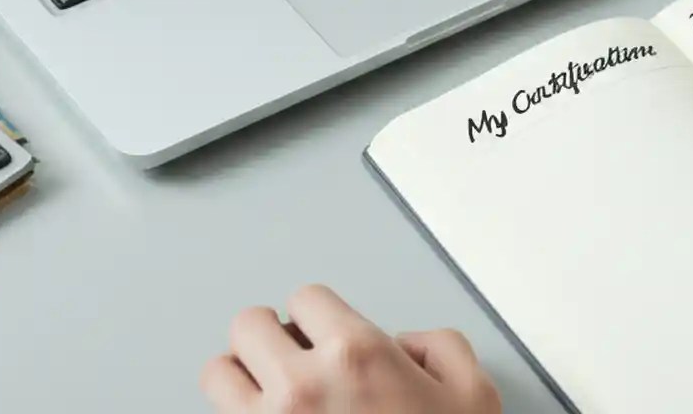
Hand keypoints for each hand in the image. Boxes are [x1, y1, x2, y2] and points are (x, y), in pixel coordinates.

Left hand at [201, 285, 501, 413]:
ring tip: (267, 390)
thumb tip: (408, 346)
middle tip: (290, 354)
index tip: (325, 331)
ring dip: (241, 376)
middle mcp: (302, 386)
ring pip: (218, 374)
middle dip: (272, 336)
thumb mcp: (474, 395)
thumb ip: (441, 348)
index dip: (320, 314)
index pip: (305, 298)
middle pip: (249, 326)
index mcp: (356, 355)